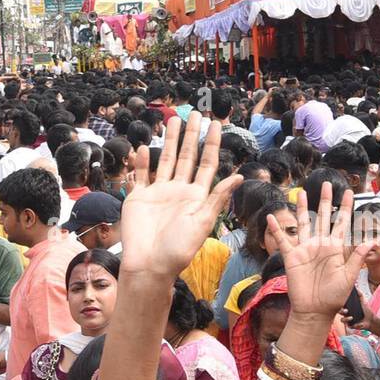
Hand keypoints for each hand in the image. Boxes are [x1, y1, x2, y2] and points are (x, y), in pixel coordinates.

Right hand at [118, 113, 241, 278]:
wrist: (149, 265)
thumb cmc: (179, 249)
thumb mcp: (203, 222)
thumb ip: (218, 198)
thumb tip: (240, 176)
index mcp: (196, 196)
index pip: (207, 164)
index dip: (212, 144)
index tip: (216, 124)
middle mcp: (178, 191)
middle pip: (186, 157)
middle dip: (190, 135)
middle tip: (194, 114)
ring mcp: (158, 193)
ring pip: (164, 160)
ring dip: (168, 141)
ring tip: (172, 120)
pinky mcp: (138, 198)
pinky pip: (140, 176)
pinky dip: (140, 162)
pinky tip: (142, 148)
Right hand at [271, 183, 371, 321]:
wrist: (314, 311)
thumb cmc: (334, 297)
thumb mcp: (349, 277)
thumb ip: (357, 258)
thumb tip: (371, 240)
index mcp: (336, 247)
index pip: (342, 222)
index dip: (345, 207)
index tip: (349, 192)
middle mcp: (320, 245)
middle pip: (323, 217)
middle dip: (325, 200)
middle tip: (327, 184)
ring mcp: (305, 250)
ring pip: (303, 224)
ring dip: (302, 209)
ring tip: (301, 193)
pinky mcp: (291, 258)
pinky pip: (283, 241)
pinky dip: (276, 230)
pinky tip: (271, 218)